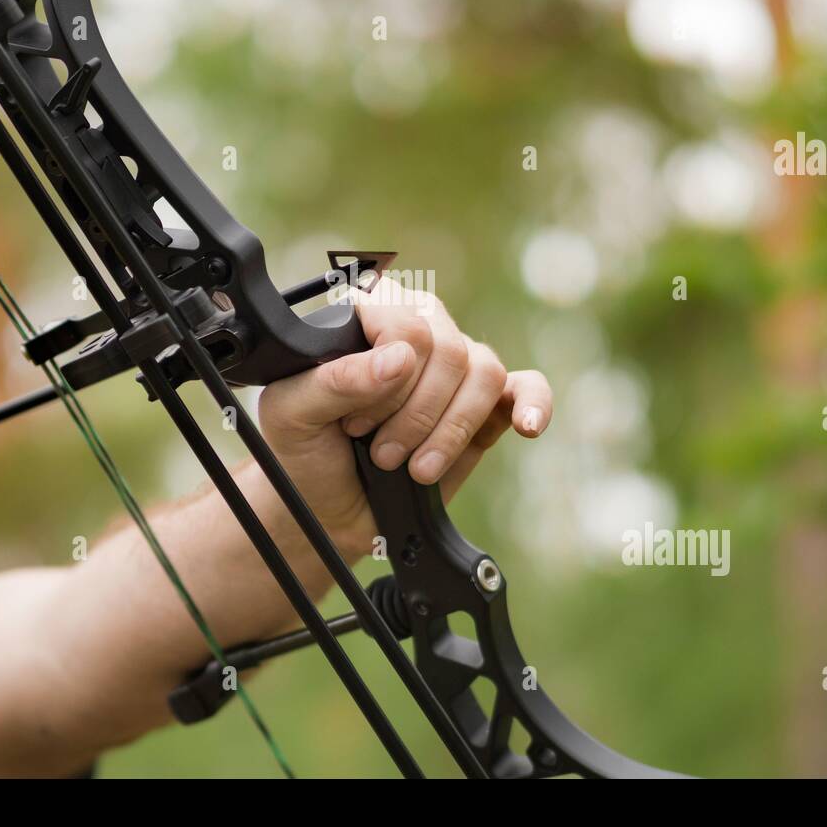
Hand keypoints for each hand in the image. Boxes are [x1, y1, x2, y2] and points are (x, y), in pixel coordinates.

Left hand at [257, 278, 552, 552]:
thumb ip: (335, 380)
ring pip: (484, 371)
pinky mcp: (484, 409)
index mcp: (366, 318)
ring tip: (417, 469)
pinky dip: (534, 403)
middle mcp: (418, 333)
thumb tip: (399, 356)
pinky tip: (527, 426)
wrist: (328, 508)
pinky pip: (525, 388)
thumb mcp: (291, 415)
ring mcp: (454, 370)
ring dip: (451, 429)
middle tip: (381, 453)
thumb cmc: (304, 451)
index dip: (388, 375)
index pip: (404, 319)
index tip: (357, 420)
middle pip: (448, 349)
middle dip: (415, 413)